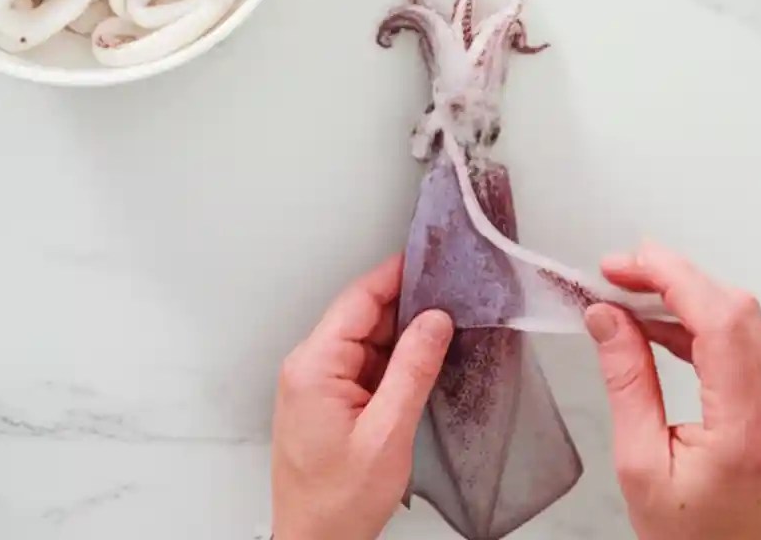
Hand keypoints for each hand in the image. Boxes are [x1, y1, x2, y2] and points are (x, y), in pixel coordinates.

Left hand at [271, 255, 453, 539]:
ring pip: (366, 340)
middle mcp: (309, 368)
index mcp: (314, 367)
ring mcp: (316, 384)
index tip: (429, 259)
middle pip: (363, 316)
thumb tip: (434, 321)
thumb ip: (412, 370)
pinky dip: (393, 362)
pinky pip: (364, 365)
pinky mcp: (328, 400)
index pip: (358, 300)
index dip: (396, 275)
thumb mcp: (387, 432)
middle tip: (452, 299)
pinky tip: (421, 367)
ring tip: (445, 334)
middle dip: (407, 306)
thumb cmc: (339, 501)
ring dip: (402, 337)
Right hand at [584, 242, 760, 539]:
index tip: (629, 261)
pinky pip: (742, 342)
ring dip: (686, 296)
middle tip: (618, 272)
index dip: (674, 278)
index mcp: (748, 423)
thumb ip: (627, 382)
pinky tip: (657, 324)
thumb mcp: (639, 461)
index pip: (721, 321)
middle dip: (675, 278)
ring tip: (629, 293)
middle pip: (736, 309)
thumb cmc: (684, 534)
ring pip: (741, 318)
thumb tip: (607, 317)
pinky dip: (699, 323)